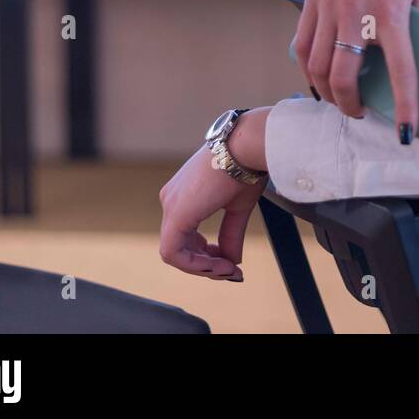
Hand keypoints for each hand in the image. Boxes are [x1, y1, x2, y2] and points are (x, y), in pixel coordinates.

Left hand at [158, 109, 269, 280]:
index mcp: (184, 197)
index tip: (233, 264)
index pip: (188, 238)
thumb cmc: (245, 166)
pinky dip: (196, 265)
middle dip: (207, 265)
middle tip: (233, 272)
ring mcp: (171, 206)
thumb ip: (230, 234)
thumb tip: (232, 262)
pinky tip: (220, 265)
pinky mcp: (176, 214)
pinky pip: (174, 253)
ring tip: (230, 269)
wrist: (247, 146)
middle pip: (181, 248)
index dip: (208, 257)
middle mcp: (172, 200)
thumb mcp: (237, 207)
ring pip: (175, 254)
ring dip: (203, 267)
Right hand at [292, 0, 418, 140]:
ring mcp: (329, 7)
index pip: (401, 69)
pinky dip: (308, 67)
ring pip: (315, 66)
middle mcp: (356, 12)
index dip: (405, 105)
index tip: (407, 132)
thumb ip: (418, 21)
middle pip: (343, 76)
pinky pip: (302, 44)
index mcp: (391, 10)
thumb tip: (415, 55)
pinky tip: (319, 74)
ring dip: (326, 92)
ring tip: (340, 99)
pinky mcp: (311, 0)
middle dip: (350, 106)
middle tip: (361, 113)